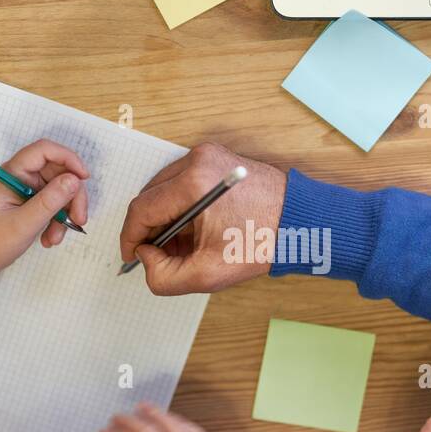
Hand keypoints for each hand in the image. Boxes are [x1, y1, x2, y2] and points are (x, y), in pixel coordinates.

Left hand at [0, 139, 89, 279]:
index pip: (44, 151)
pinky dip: (56, 222)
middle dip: (72, 196)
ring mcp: (23, 191)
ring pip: (58, 191)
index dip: (68, 158)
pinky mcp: (27, 205)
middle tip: (79, 219)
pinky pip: (51, 206)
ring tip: (55, 238)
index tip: (84, 178)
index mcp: (12, 173)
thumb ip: (50, 200)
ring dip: (64, 214)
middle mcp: (19, 178)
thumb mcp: (23, 223)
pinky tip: (48, 239)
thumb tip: (75, 180)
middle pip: (57, 172)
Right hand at [119, 143, 286, 294]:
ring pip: (164, 189)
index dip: (130, 237)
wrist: (301, 222)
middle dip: (149, 229)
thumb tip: (146, 257)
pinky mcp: (216, 158)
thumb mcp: (208, 274)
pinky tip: (194, 230)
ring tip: (180, 246)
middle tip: (157, 256)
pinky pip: (182, 182)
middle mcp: (197, 160)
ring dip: (164, 218)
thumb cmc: (263, 243)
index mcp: (193, 183)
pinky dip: (180, 207)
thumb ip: (164, 276)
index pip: (141, 209)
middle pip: (151, 196)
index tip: (131, 256)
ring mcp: (207, 155)